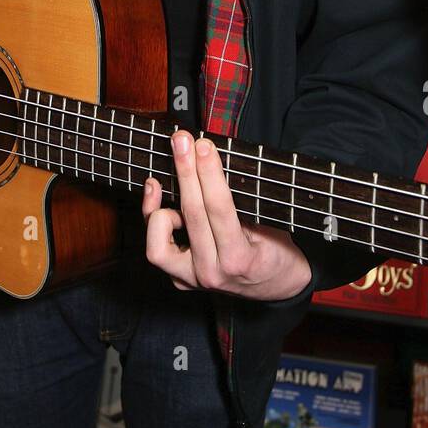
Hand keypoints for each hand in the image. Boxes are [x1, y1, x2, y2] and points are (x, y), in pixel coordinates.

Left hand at [141, 129, 311, 300]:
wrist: (276, 286)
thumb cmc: (276, 250)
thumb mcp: (272, 226)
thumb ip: (243, 203)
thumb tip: (211, 162)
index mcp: (240, 259)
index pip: (219, 209)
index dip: (209, 174)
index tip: (204, 146)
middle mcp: (212, 272)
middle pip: (191, 215)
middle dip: (186, 171)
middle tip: (182, 141)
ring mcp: (192, 279)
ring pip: (159, 243)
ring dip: (158, 206)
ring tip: (163, 179)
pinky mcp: (179, 278)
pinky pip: (156, 248)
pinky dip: (152, 217)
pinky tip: (154, 189)